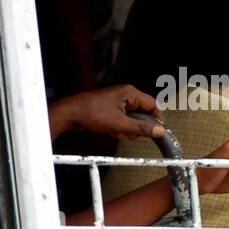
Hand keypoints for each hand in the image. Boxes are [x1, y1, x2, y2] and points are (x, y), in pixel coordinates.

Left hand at [49, 85, 164, 140]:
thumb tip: (159, 131)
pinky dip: (119, 127)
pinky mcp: (109, 107)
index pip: (153, 104)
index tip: (158, 132)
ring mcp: (116, 100)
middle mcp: (125, 94)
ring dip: (128, 128)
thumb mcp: (119, 125)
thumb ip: (141, 129)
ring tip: (119, 134)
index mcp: (130, 93)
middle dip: (139, 126)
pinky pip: (121, 118)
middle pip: (142, 111)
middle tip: (133, 136)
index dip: (157, 119)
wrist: (69, 113)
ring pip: (131, 116)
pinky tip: (111, 132)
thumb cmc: (91, 113)